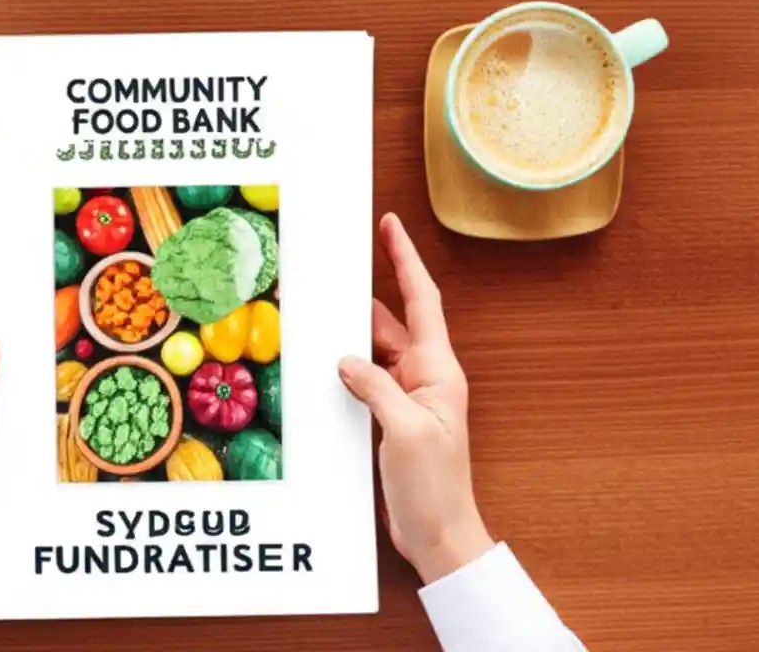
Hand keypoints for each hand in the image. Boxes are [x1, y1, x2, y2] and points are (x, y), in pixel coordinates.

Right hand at [338, 214, 493, 584]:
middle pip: (391, 321)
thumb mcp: (403, 430)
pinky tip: (325, 364)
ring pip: (374, 350)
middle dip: (363, 296)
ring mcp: (407, 397)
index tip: (391, 226)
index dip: (406, 260)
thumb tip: (346, 361)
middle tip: (332, 272)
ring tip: (319, 313)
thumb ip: (375, 388)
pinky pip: (367, 379)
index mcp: (438, 371)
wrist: (439, 533)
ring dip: (350, 334)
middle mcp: (425, 377)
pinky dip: (347, 368)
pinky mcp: (390, 418)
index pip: (422, 300)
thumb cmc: (435, 486)